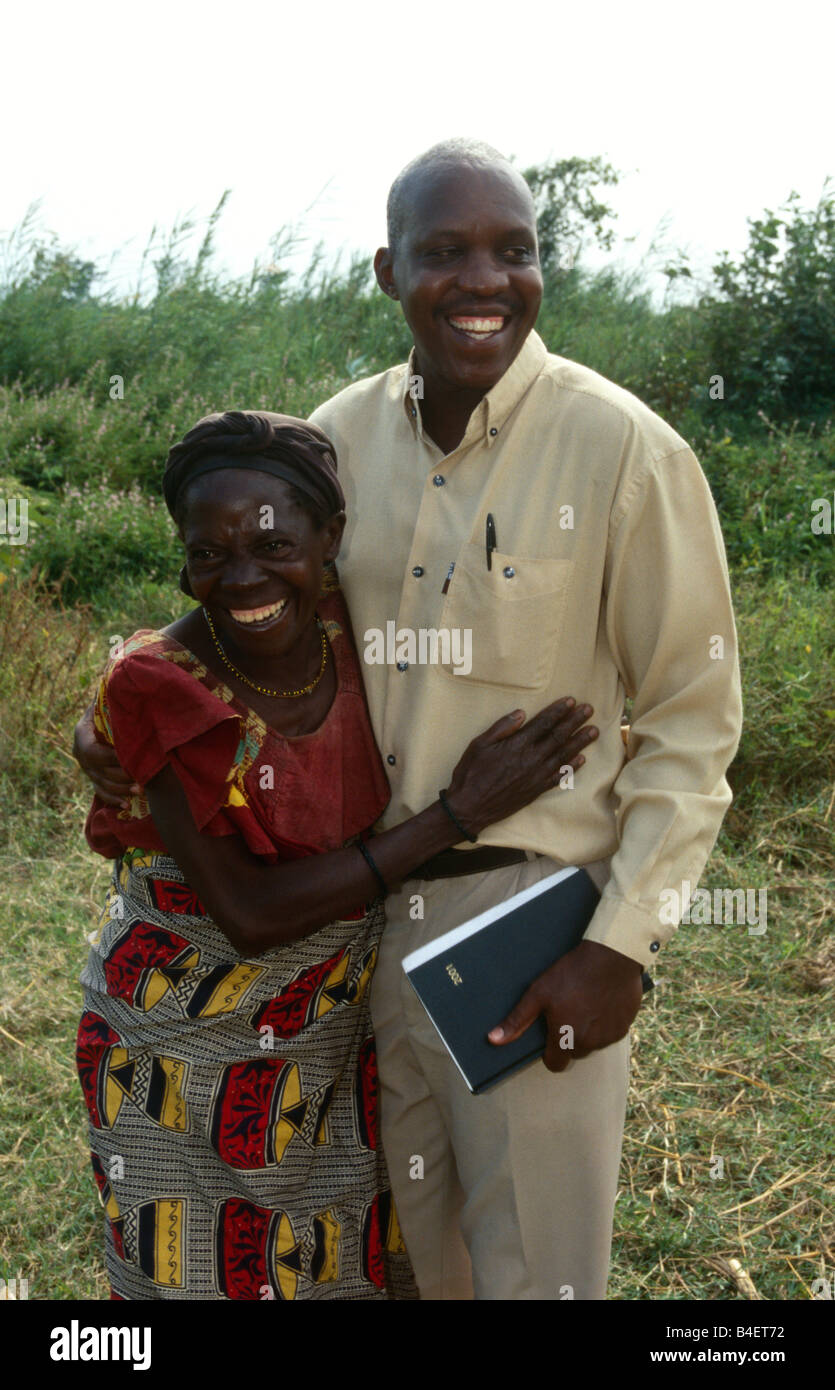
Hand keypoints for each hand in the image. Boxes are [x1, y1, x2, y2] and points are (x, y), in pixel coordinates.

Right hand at [72, 703, 138, 806]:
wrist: (105, 710)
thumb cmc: (112, 703)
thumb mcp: (109, 700)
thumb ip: (115, 699)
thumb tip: (126, 690)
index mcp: (82, 734)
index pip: (94, 753)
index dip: (112, 759)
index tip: (132, 760)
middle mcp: (80, 753)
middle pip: (99, 771)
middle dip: (121, 776)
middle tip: (141, 779)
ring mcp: (86, 767)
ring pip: (102, 783)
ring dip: (120, 789)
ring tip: (140, 790)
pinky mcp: (94, 777)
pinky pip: (101, 791)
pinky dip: (113, 799)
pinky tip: (127, 805)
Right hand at [445, 697, 597, 836]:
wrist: (470, 807)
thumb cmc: (470, 773)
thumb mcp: (478, 744)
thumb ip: (501, 728)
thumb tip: (521, 713)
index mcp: (517, 745)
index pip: (543, 723)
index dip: (558, 711)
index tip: (572, 701)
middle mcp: (531, 758)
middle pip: (558, 736)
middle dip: (575, 721)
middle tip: (590, 710)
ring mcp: (536, 775)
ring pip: (564, 754)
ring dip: (580, 741)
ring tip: (594, 730)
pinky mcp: (536, 790)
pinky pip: (559, 776)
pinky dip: (572, 767)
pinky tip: (582, 759)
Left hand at [487, 939, 642, 1070]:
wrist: (612, 956)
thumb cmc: (573, 973)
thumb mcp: (539, 993)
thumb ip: (518, 1020)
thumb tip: (494, 1040)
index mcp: (566, 1039)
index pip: (555, 1065)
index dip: (550, 1053)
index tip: (549, 1034)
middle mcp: (590, 1044)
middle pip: (574, 1052)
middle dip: (569, 1038)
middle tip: (566, 1010)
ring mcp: (610, 1036)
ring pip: (594, 1042)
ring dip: (589, 1030)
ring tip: (584, 1002)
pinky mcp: (625, 1025)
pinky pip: (611, 1032)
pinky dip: (605, 1022)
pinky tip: (600, 1000)